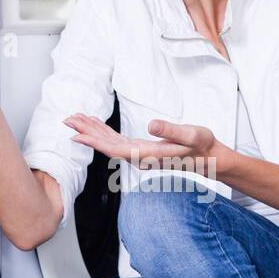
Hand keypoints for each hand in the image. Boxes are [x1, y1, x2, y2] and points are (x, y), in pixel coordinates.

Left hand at [64, 114, 225, 168]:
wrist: (211, 158)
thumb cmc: (202, 146)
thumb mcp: (192, 135)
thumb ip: (172, 131)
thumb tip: (152, 126)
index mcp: (148, 155)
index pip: (116, 149)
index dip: (95, 142)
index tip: (76, 136)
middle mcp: (140, 157)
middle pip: (108, 146)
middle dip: (87, 134)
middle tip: (68, 120)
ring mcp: (140, 153)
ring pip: (111, 143)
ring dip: (93, 132)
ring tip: (76, 120)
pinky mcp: (143, 149)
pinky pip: (119, 141)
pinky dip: (105, 132)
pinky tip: (96, 125)